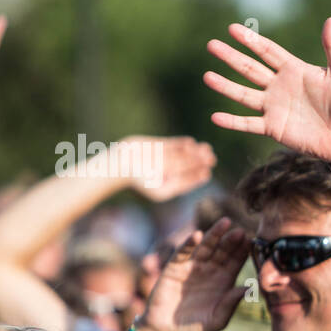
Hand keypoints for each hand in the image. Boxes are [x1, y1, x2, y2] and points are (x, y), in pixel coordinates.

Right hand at [93, 135, 215, 199]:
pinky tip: (191, 142)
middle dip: (200, 161)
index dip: (198, 176)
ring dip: (194, 151)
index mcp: (169, 182)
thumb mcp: (160, 188)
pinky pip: (173, 144)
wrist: (118, 165)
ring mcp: (163, 157)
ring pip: (183, 154)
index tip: (207, 173)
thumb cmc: (138, 181)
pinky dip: (181, 143)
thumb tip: (198, 180)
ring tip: (205, 149)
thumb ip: (179, 185)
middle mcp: (168, 170)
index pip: (187, 180)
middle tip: (212, 158)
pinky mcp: (158, 145)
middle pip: (188, 165)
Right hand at [134, 217, 248, 330]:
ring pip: (205, 247)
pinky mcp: (174, 268)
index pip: (235, 263)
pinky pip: (182, 253)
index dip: (243, 252)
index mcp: (223, 281)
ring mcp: (192, 268)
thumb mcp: (218, 318)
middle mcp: (209, 271)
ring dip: (214, 235)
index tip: (252, 242)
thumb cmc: (195, 328)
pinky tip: (197, 235)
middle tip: (240, 232)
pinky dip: (189, 244)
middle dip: (231, 241)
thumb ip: (231, 303)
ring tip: (224, 223)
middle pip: (223, 251)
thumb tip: (249, 288)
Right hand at [204, 18, 330, 162]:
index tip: (232, 29)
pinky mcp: (274, 128)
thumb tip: (330, 20)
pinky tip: (215, 116)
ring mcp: (275, 108)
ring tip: (207, 76)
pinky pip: (249, 124)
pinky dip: (232, 121)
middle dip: (231, 57)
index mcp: (295, 70)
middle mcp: (280, 87)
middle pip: (250, 69)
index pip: (267, 51)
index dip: (250, 40)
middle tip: (212, 45)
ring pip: (244, 94)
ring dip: (225, 86)